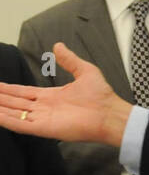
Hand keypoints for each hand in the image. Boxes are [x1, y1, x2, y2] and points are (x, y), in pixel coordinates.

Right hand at [0, 42, 132, 145]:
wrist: (110, 114)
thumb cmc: (101, 96)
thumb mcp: (85, 71)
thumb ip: (69, 60)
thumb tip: (58, 45)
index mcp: (50, 96)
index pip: (24, 92)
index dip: (8, 89)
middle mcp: (44, 108)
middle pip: (15, 102)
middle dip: (0, 98)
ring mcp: (43, 119)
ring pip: (14, 113)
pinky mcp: (44, 129)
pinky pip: (21, 125)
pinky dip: (6, 120)